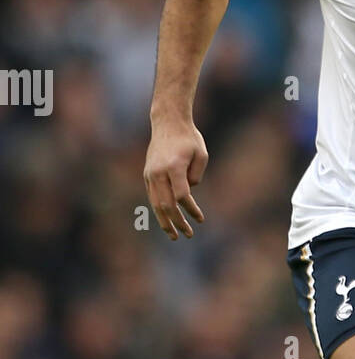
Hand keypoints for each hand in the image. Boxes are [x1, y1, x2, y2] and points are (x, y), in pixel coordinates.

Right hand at [144, 119, 207, 239]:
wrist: (168, 122)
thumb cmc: (189, 138)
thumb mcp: (201, 154)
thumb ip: (196, 175)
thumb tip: (189, 192)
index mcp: (174, 166)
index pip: (182, 196)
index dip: (191, 210)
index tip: (200, 219)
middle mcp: (159, 172)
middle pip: (167, 204)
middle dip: (177, 222)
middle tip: (187, 235)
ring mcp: (150, 174)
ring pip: (156, 204)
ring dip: (165, 222)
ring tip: (174, 236)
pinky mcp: (147, 174)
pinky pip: (153, 197)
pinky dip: (159, 211)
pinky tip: (167, 221)